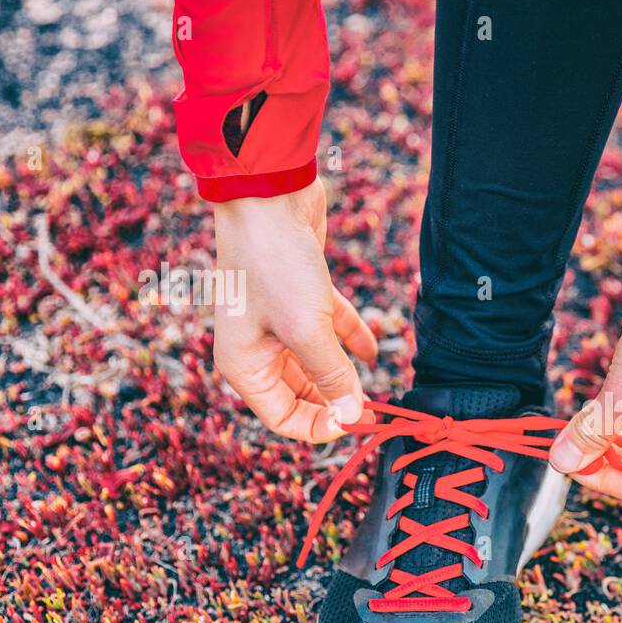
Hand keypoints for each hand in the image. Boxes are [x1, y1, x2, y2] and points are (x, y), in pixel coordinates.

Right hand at [211, 178, 377, 442]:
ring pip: (316, 363)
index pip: (283, 418)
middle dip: (336, 401)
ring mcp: (278, 322)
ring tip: (377, 385)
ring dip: (344, 373)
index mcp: (244, 366)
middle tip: (376, 406)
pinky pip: (328, 331)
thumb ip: (330, 376)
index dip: (321, 426)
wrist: (267, 196)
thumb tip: (352, 416)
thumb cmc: (274, 265)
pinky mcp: (301, 297)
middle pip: (301, 394)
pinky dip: (350, 340)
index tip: (358, 422)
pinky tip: (373, 351)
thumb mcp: (306, 331)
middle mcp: (257, 349)